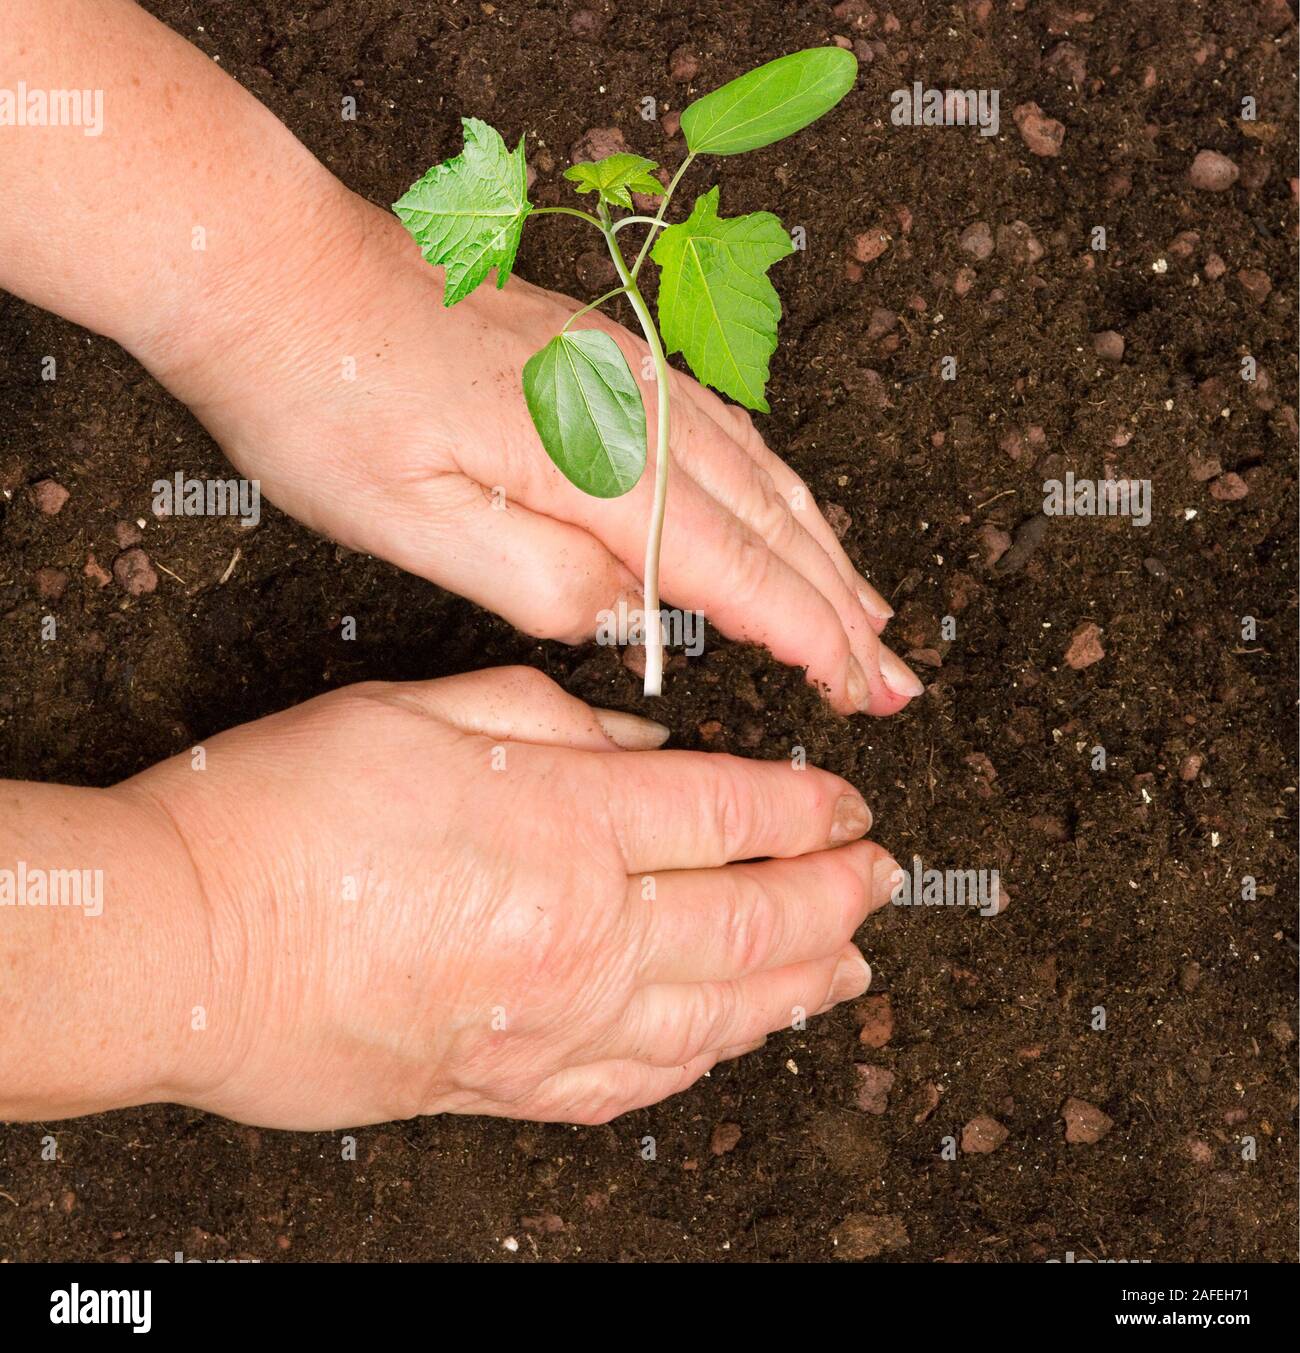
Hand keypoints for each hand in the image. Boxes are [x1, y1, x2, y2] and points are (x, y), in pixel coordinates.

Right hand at [115, 667, 898, 1128]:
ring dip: (802, 984)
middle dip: (836, 895)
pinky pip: (642, 1082)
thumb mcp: (425, 711)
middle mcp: (581, 933)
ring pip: (722, 1012)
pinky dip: (711, 1056)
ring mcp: (552, 1024)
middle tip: (880, 877)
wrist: (179, 942)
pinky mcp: (507, 1086)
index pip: (734, 812)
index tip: (849, 802)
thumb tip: (642, 748)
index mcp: (565, 824)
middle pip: (756, 919)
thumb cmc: (281, 814)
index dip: (809, 806)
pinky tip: (741, 1037)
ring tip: (850, 964)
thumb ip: (553, 720)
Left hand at [158, 193, 924, 717]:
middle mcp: (634, 409)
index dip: (806, 637)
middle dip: (842, 610)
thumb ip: (539, 582)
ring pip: (763, 477)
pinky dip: (778, 491)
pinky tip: (791, 515)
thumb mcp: (415, 525)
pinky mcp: (609, 356)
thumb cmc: (328, 400)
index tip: (858, 691)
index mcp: (595, 462)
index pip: (735, 570)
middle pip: (772, 525)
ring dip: (824, 551)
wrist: (283, 275)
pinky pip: (728, 435)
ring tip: (870, 612)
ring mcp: (628, 374)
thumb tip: (624, 617)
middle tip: (894, 676)